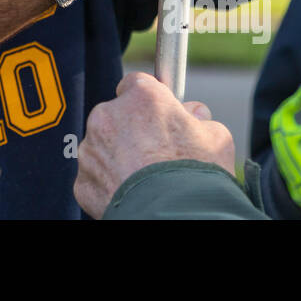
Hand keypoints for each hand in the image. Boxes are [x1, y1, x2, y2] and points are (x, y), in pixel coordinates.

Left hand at [74, 72, 234, 218]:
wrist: (174, 216)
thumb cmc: (198, 175)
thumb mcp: (217, 138)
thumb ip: (201, 119)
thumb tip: (195, 114)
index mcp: (141, 97)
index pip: (137, 84)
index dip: (150, 101)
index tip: (158, 115)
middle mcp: (109, 116)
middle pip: (116, 115)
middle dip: (132, 129)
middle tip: (155, 152)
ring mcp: (91, 149)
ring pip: (103, 146)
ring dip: (117, 156)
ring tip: (145, 177)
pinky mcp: (83, 181)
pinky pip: (96, 176)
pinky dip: (109, 184)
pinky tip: (132, 193)